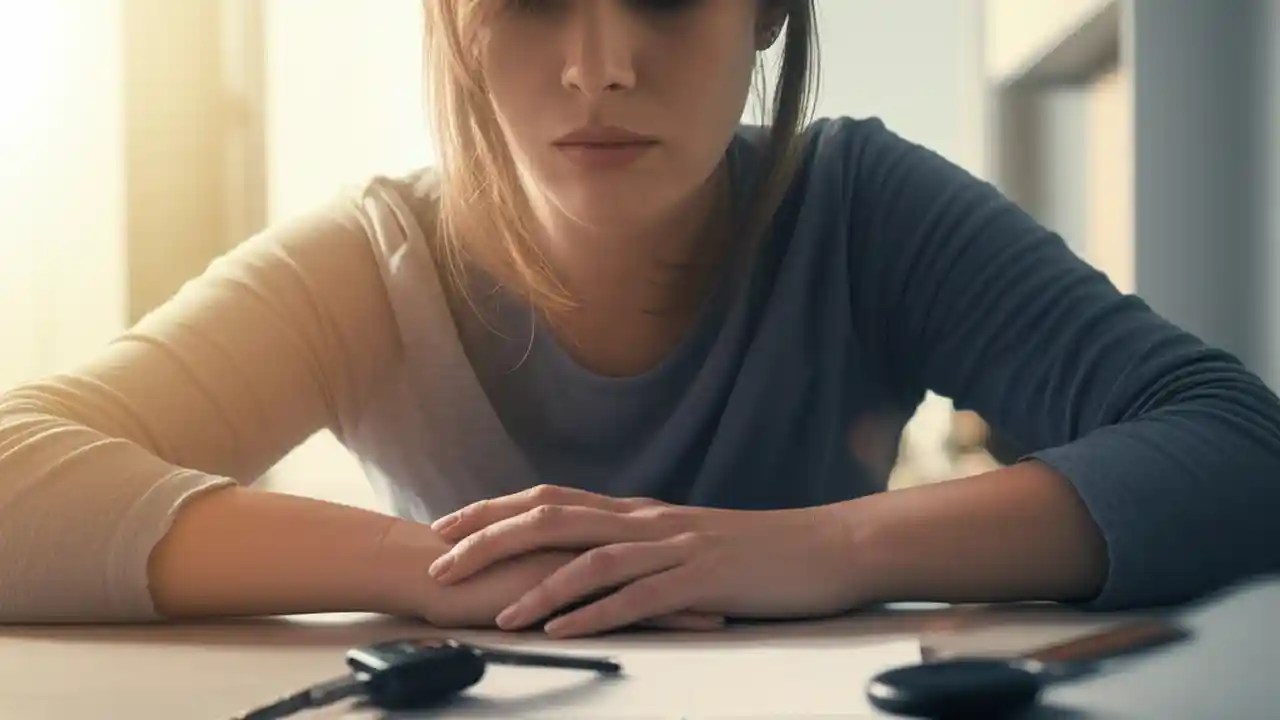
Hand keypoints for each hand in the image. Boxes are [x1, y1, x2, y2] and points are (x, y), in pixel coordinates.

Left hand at [427, 484, 861, 636]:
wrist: (826, 547)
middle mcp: (647, 522)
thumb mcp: (688, 540)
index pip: (551, 499)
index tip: (447, 525)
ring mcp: (674, 548)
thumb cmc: (758, 551)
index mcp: (640, 512)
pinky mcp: (701, 581)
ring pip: (589, 558)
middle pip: (553, 517)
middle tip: (440, 563)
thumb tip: (593, 557)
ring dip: (533, 585)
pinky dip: (593, 614)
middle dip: (490, 539)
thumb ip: (640, 544)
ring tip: (489, 611)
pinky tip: (561, 632)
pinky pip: (637, 598)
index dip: (494, 510)